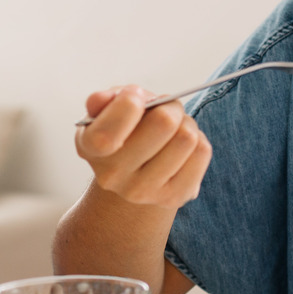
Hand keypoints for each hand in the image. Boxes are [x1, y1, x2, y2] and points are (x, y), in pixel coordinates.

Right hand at [76, 85, 211, 208]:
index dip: (129, 104)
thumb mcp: (107, 109)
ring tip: (174, 129)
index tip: (135, 96)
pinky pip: (202, 152)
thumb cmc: (125, 128)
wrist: (136, 169)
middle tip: (165, 109)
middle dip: (170, 105)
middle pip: (164, 122)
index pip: (109, 134)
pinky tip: (182, 146)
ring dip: (186, 123)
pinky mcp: (173, 197)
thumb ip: (104, 100)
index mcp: (90, 147)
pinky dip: (198, 140)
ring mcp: (143, 191)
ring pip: (187, 137)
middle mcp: (112, 175)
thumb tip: (100, 101)